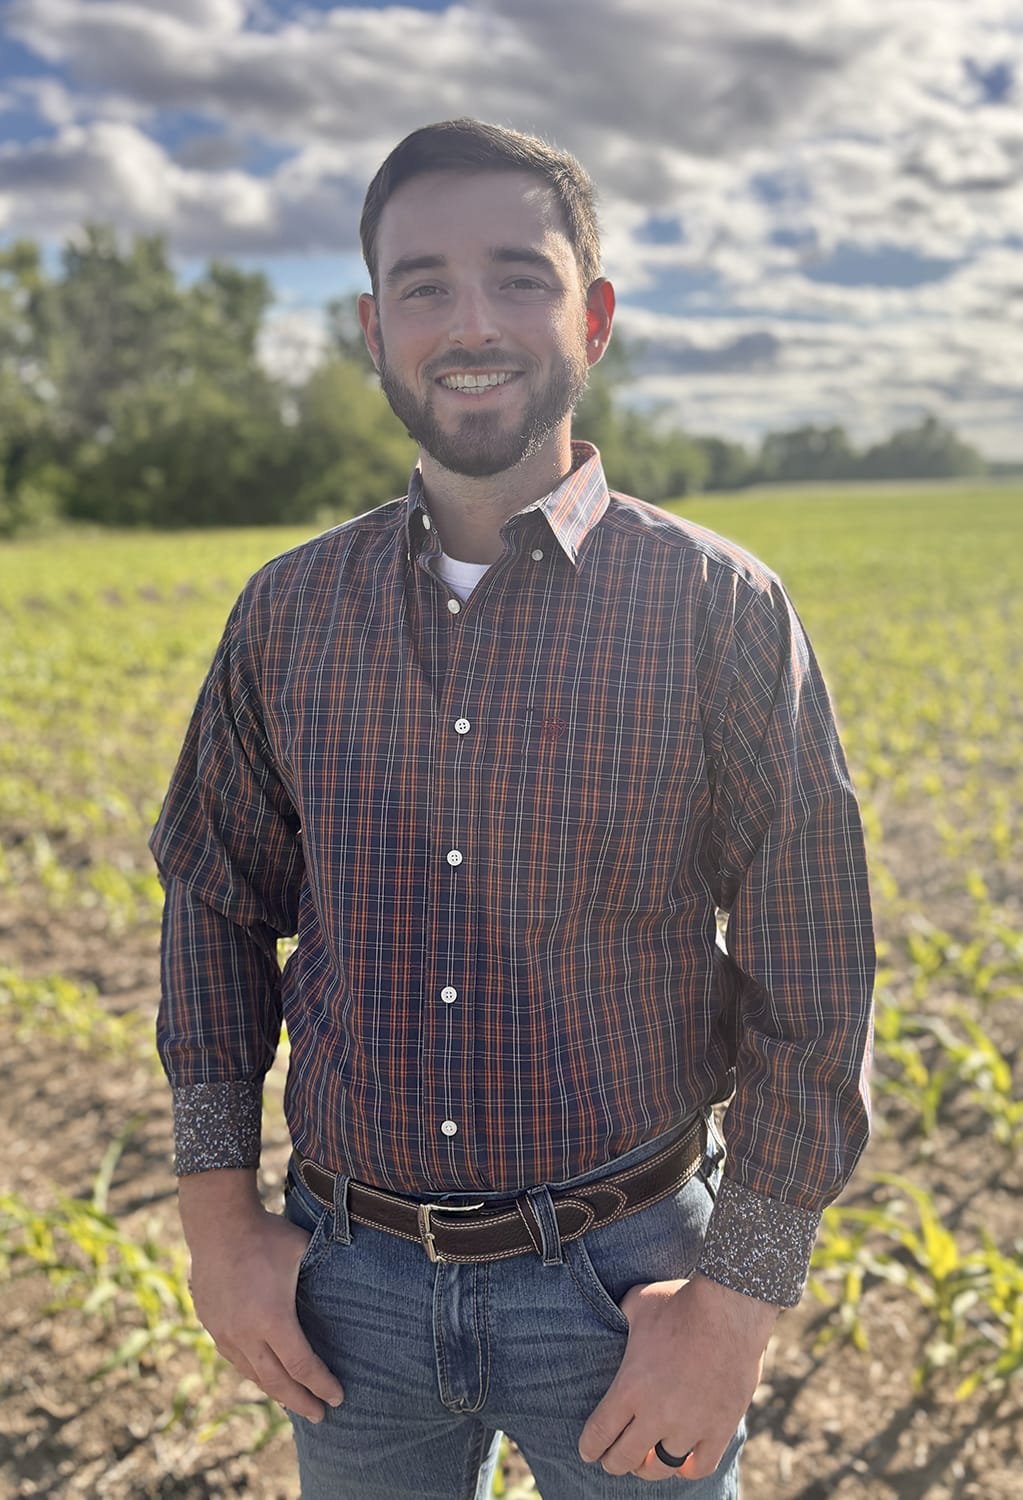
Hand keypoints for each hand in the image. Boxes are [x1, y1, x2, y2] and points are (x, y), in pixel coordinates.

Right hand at [179, 1168, 344, 1421]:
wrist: (217, 1224)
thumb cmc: (266, 1235)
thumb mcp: (303, 1250)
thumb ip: (325, 1269)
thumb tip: (358, 1276)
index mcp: (273, 1319)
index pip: (302, 1366)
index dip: (322, 1384)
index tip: (338, 1396)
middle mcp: (247, 1334)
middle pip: (278, 1382)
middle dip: (302, 1402)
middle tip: (321, 1416)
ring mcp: (225, 1333)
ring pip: (254, 1375)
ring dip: (276, 1392)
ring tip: (295, 1402)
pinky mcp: (212, 1326)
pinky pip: (236, 1360)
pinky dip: (255, 1374)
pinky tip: (265, 1377)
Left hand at [578, 1274, 778, 1481]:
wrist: (729, 1309)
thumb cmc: (681, 1302)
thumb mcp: (639, 1303)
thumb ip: (622, 1317)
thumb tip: (616, 1315)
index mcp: (630, 1387)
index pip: (599, 1433)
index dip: (590, 1447)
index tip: (588, 1452)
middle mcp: (656, 1414)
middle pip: (625, 1458)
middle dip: (614, 1462)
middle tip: (612, 1461)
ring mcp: (689, 1425)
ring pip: (661, 1468)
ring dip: (649, 1467)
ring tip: (646, 1462)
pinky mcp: (719, 1428)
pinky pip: (700, 1465)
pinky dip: (688, 1468)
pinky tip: (681, 1463)